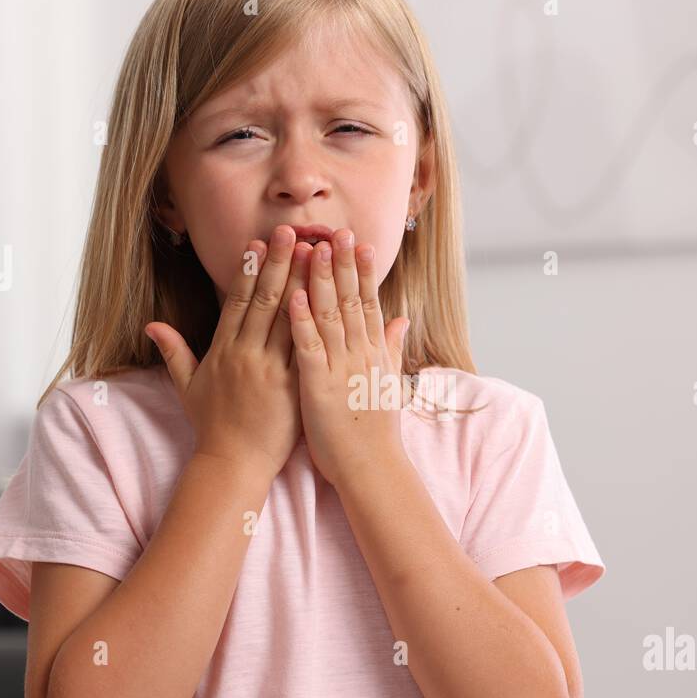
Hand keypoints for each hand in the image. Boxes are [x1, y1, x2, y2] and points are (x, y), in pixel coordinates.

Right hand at [146, 226, 314, 479]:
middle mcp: (246, 356)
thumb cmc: (212, 427)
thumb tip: (151, 325)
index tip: (257, 244)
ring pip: (289, 320)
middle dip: (277, 264)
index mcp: (223, 352)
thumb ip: (173, 353)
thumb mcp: (187, 388)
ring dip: (303, 284)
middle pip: (264, 302)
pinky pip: (308, 349)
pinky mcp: (292, 387)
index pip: (236, 302)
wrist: (233, 465)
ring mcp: (271, 371)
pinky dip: (318, 324)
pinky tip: (330, 302)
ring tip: (315, 254)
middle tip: (290, 232)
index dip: (248, 271)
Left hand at [288, 228, 410, 488]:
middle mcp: (360, 355)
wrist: (372, 467)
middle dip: (342, 264)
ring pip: (330, 316)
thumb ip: (393, 347)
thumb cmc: (375, 430)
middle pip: (351, 301)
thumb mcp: (388, 382)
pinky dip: (301, 322)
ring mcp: (341, 368)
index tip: (358, 241)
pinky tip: (293, 297)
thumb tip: (403, 319)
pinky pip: (309, 348)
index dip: (362, 271)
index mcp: (373, 353)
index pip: (368, 303)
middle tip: (337, 230)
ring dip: (320, 281)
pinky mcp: (319, 386)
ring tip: (312, 249)